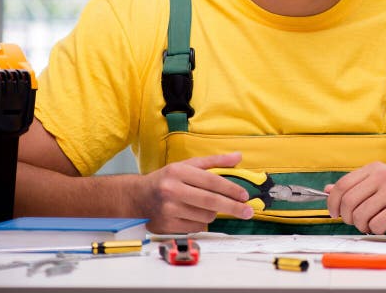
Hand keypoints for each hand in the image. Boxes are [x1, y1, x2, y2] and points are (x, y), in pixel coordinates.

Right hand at [138, 152, 253, 232]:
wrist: (138, 196)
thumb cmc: (167, 179)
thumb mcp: (188, 164)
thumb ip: (215, 161)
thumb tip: (238, 157)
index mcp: (179, 172)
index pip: (211, 181)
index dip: (231, 189)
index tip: (244, 195)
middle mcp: (172, 190)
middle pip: (210, 201)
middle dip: (232, 207)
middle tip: (248, 211)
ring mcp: (168, 210)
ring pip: (205, 216)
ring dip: (214, 213)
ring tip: (209, 206)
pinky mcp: (166, 226)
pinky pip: (195, 228)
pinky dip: (202, 222)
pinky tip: (196, 214)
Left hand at [326, 162, 385, 234]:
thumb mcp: (381, 185)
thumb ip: (356, 186)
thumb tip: (328, 189)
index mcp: (375, 169)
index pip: (342, 184)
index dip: (333, 202)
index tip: (335, 212)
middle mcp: (382, 176)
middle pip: (347, 201)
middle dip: (348, 217)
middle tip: (356, 222)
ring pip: (359, 215)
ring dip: (363, 226)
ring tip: (374, 223)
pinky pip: (375, 225)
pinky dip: (376, 230)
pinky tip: (385, 225)